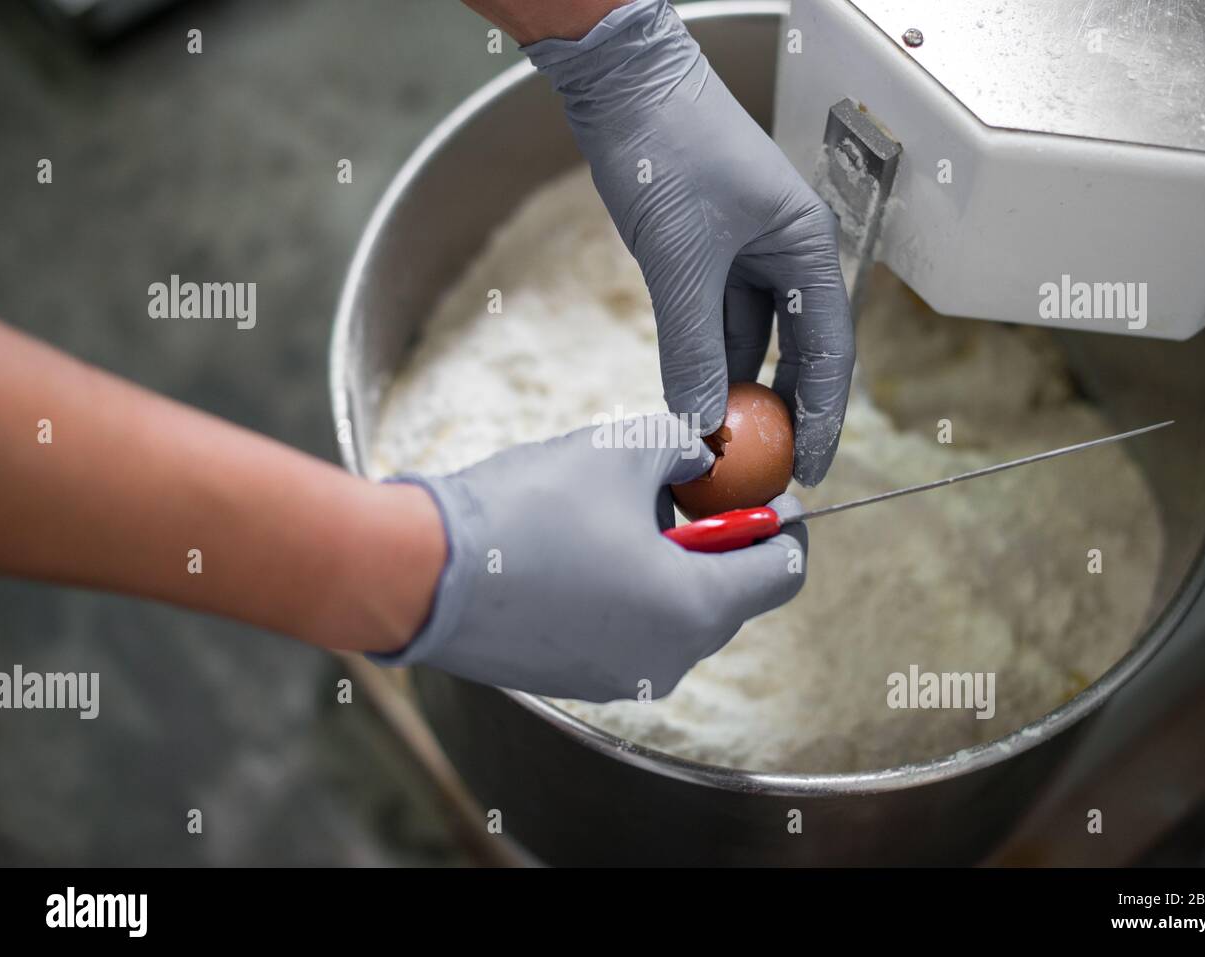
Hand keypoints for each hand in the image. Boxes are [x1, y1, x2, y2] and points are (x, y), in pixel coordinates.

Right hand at [376, 415, 807, 701]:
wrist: (420, 573)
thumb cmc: (530, 509)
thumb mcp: (622, 449)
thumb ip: (684, 447)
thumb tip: (702, 455)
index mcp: (696, 608)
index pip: (782, 573)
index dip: (783, 524)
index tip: (767, 491)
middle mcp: (670, 659)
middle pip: (729, 595)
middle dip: (718, 539)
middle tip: (685, 488)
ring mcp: (622, 679)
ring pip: (675, 613)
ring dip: (669, 564)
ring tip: (618, 512)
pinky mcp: (578, 680)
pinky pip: (629, 632)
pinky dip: (627, 592)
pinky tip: (581, 549)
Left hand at [523, 0, 854, 485]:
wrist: (621, 84)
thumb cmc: (667, 150)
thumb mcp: (681, 259)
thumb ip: (692, 346)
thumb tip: (701, 423)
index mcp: (805, 248)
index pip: (828, 351)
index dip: (823, 416)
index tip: (811, 468)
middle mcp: (784, 255)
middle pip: (796, 352)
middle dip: (783, 412)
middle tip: (767, 471)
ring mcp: (744, 256)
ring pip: (749, 341)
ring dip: (736, 391)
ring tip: (724, 448)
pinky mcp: (704, 256)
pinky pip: (713, 324)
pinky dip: (704, 361)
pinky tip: (692, 399)